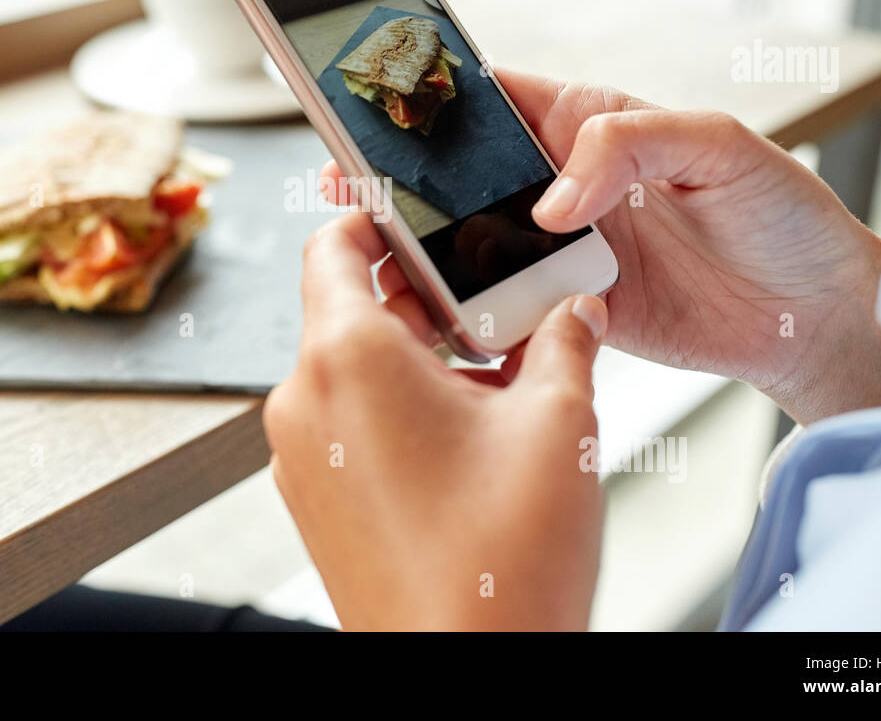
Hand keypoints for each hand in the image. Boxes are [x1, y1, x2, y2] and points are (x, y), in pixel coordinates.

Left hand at [266, 212, 607, 629]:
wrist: (468, 676)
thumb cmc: (500, 566)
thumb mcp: (560, 426)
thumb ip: (568, 343)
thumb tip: (578, 309)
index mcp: (347, 357)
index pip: (332, 243)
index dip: (373, 213)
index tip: (414, 207)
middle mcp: (306, 400)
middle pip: (348, 306)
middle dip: (423, 294)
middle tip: (492, 292)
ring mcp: (303, 457)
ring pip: (353, 367)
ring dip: (419, 353)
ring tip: (498, 370)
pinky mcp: (317, 500)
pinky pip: (349, 421)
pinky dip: (399, 404)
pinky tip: (472, 428)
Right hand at [320, 72, 880, 422]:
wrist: (814, 316)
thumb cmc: (780, 213)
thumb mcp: (720, 146)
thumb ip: (629, 145)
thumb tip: (549, 202)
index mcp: (587, 123)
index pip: (490, 97)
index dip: (428, 97)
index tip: (373, 105)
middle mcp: (561, 184)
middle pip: (460, 176)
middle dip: (399, 180)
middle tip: (347, 190)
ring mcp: (559, 248)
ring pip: (467, 244)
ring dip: (420, 253)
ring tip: (372, 260)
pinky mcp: (567, 308)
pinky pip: (500, 308)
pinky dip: (463, 315)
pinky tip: (429, 319)